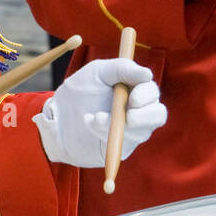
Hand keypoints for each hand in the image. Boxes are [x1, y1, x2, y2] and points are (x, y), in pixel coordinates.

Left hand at [33, 58, 166, 166]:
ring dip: (118, 125)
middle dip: (144, 115)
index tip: (132, 97)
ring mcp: (131, 131)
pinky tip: (89, 123)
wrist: (58, 118)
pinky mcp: (121, 147)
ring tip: (94, 118)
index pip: (151, 91)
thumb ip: (121, 68)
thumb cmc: (79, 91)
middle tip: (128, 114)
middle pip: (158, 114)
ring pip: (142, 132)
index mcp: (134, 89)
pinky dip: (106, 134)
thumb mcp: (97, 72)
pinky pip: (124, 145)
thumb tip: (148, 75)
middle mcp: (138, 110)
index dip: (146, 94)